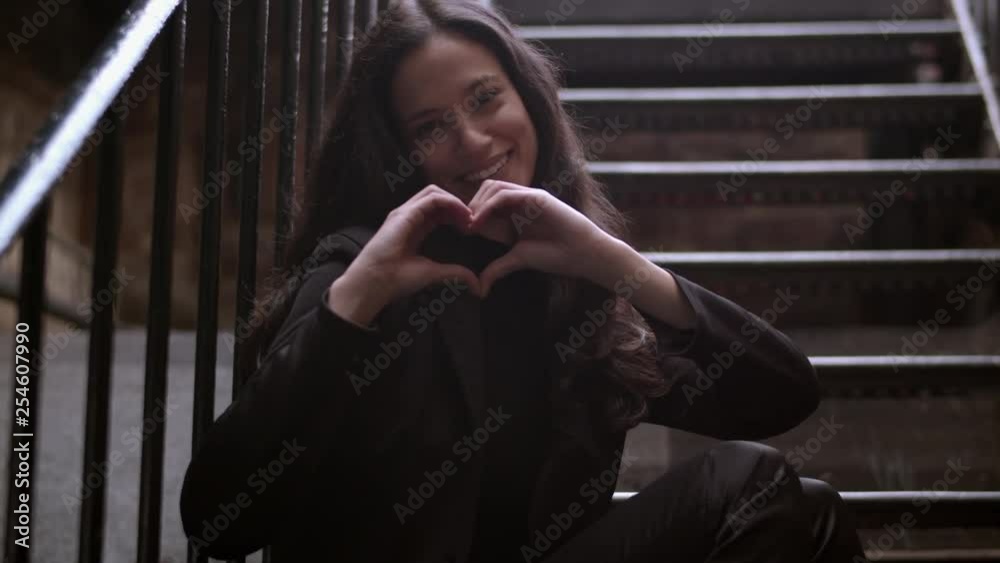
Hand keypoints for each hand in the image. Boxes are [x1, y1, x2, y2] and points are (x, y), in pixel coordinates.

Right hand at [344, 185, 482, 305]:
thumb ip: (454, 273)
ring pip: (434, 192)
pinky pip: (431, 199)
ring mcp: (404, 212)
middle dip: (456, 204)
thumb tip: (477, 285)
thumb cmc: (396, 279)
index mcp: (413, 227)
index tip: (470, 227)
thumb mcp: (433, 273)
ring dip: (455, 201)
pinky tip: (462, 215)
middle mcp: (408, 216)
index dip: (456, 214)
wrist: (375, 283)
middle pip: (436, 196)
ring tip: (469, 216)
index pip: (437, 210)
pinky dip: (450, 202)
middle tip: (473, 219)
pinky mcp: (404, 214)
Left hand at [466, 179, 612, 296]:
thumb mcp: (519, 260)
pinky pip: (506, 194)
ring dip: (476, 204)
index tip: (460, 232)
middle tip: (461, 226)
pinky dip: (488, 206)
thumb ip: (498, 268)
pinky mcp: (536, 197)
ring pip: (493, 188)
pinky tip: (479, 221)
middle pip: (486, 191)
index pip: (486, 204)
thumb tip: (480, 288)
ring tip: (469, 224)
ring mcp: (528, 197)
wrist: (584, 255)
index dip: (470, 215)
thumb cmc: (557, 256)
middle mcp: (521, 202)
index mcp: (516, 214)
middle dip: (470, 206)